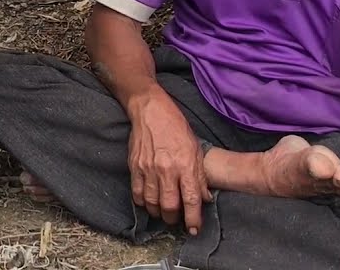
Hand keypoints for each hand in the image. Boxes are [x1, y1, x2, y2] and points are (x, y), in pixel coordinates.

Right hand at [127, 89, 211, 234]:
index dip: (193, 218)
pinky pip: (137, 193)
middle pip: (169, 206)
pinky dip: (143, 203)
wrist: (150, 111)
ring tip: (163, 213)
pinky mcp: (134, 166)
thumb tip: (204, 197)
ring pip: (152, 203)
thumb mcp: (196, 149)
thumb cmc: (176, 127)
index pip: (191, 199)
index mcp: (185, 165)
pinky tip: (148, 202)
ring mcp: (148, 169)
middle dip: (174, 219)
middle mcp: (166, 169)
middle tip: (177, 221)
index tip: (195, 229)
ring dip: (158, 213)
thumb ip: (199, 175)